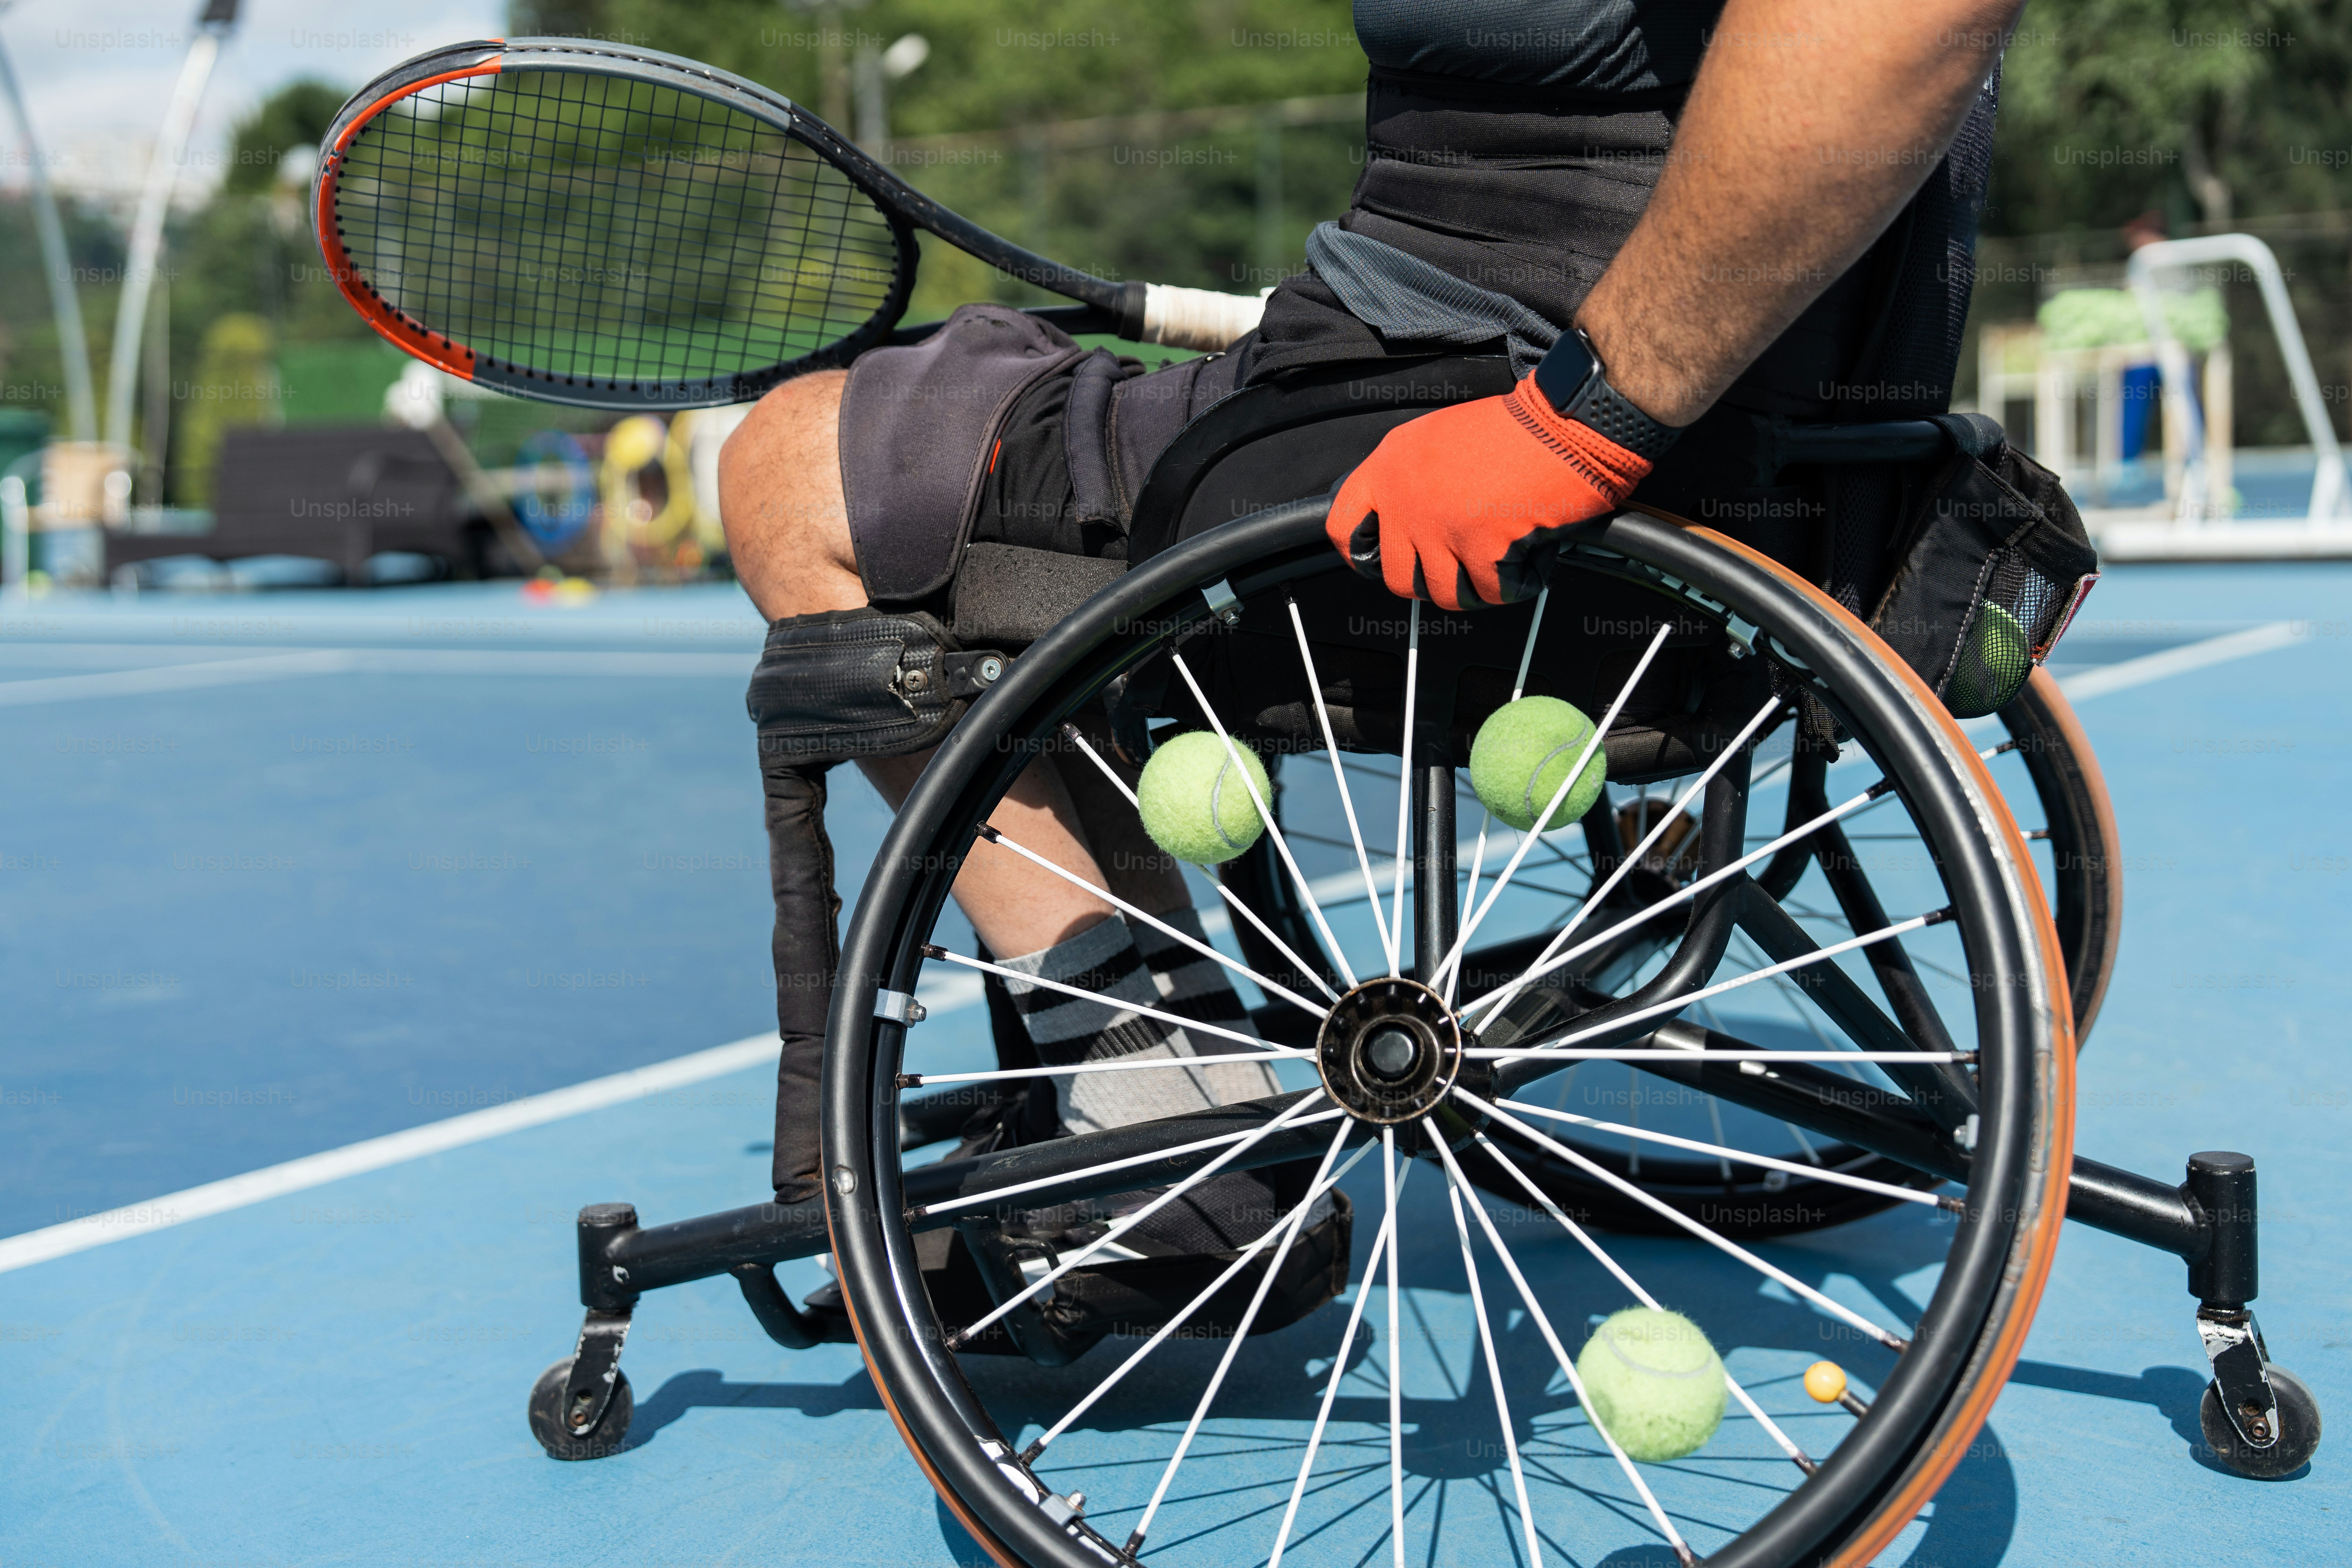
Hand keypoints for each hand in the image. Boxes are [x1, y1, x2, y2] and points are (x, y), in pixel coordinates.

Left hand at [1325, 377, 1651, 609]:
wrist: (1567, 421)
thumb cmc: (1518, 428)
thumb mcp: (1441, 438)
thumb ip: (1414, 481)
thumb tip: (1406, 525)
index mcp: (1391, 465)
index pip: (1343, 526)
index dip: (1363, 553)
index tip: (1382, 560)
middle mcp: (1405, 498)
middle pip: (1398, 577)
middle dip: (1434, 579)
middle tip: (1466, 564)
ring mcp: (1439, 525)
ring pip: (1444, 594)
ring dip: (1477, 586)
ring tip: (1504, 558)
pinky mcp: (1478, 546)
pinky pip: (1491, 592)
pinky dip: (1517, 582)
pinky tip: (1532, 554)